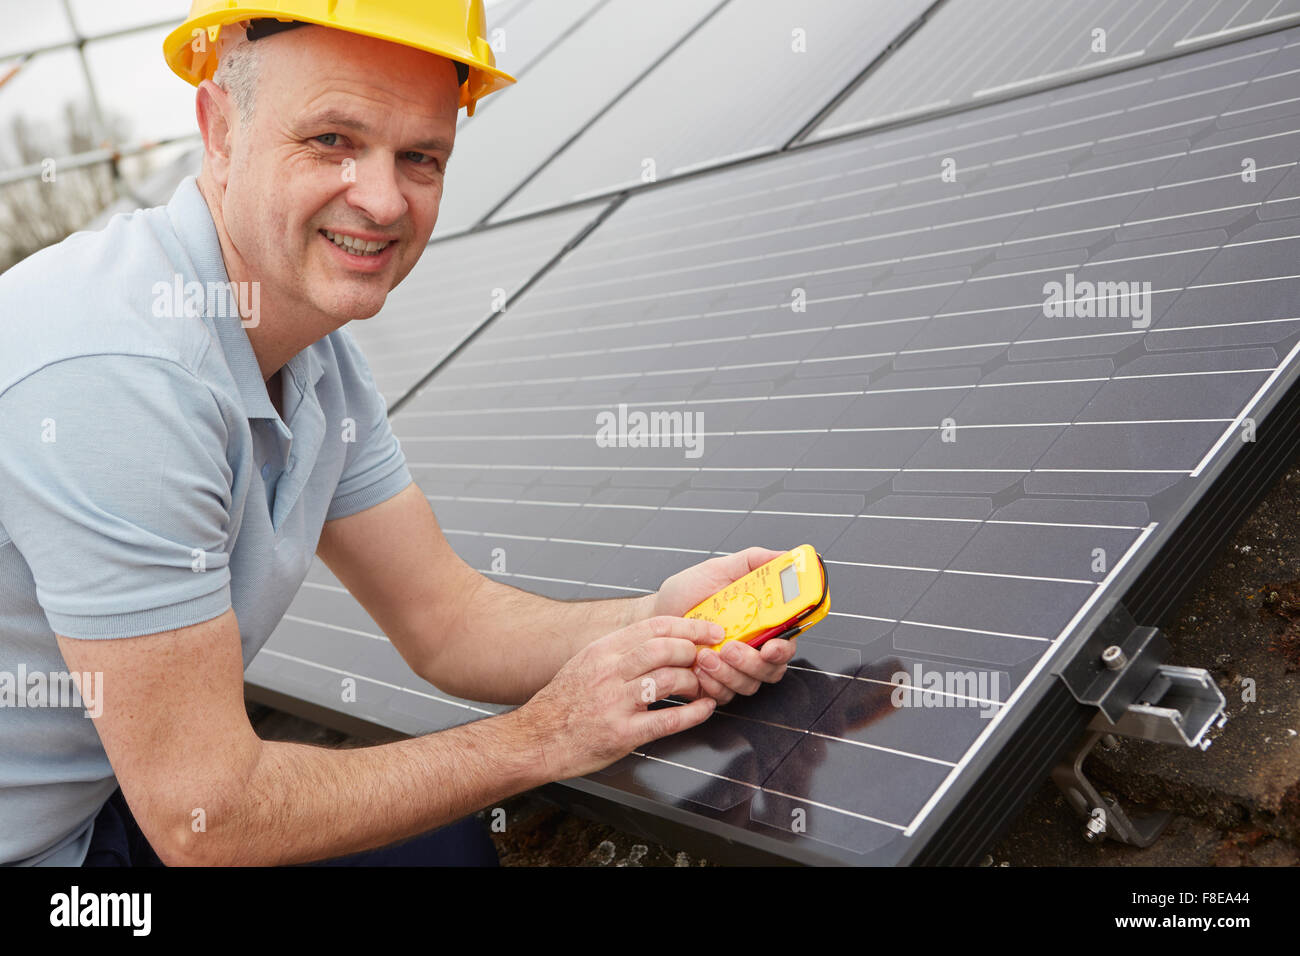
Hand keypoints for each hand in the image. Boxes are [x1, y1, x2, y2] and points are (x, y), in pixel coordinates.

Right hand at [519, 615, 724, 779]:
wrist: (536, 739)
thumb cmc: (563, 704)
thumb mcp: (586, 663)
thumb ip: (618, 651)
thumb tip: (658, 639)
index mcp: (602, 651)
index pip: (653, 627)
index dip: (688, 625)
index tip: (708, 629)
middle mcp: (609, 672)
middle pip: (664, 649)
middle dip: (693, 651)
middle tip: (706, 659)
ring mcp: (615, 703)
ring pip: (668, 679)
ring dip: (693, 681)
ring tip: (701, 685)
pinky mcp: (622, 733)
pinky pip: (667, 720)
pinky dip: (693, 714)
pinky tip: (704, 709)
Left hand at [652, 546, 799, 705]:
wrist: (655, 615)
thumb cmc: (687, 594)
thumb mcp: (718, 570)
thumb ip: (752, 562)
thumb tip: (784, 556)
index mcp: (761, 623)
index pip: (787, 640)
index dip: (785, 647)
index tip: (772, 645)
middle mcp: (752, 649)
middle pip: (773, 669)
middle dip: (753, 663)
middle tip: (730, 648)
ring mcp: (735, 670)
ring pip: (749, 685)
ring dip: (729, 673)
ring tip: (704, 654)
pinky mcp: (716, 685)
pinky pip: (724, 695)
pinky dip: (712, 684)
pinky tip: (697, 669)